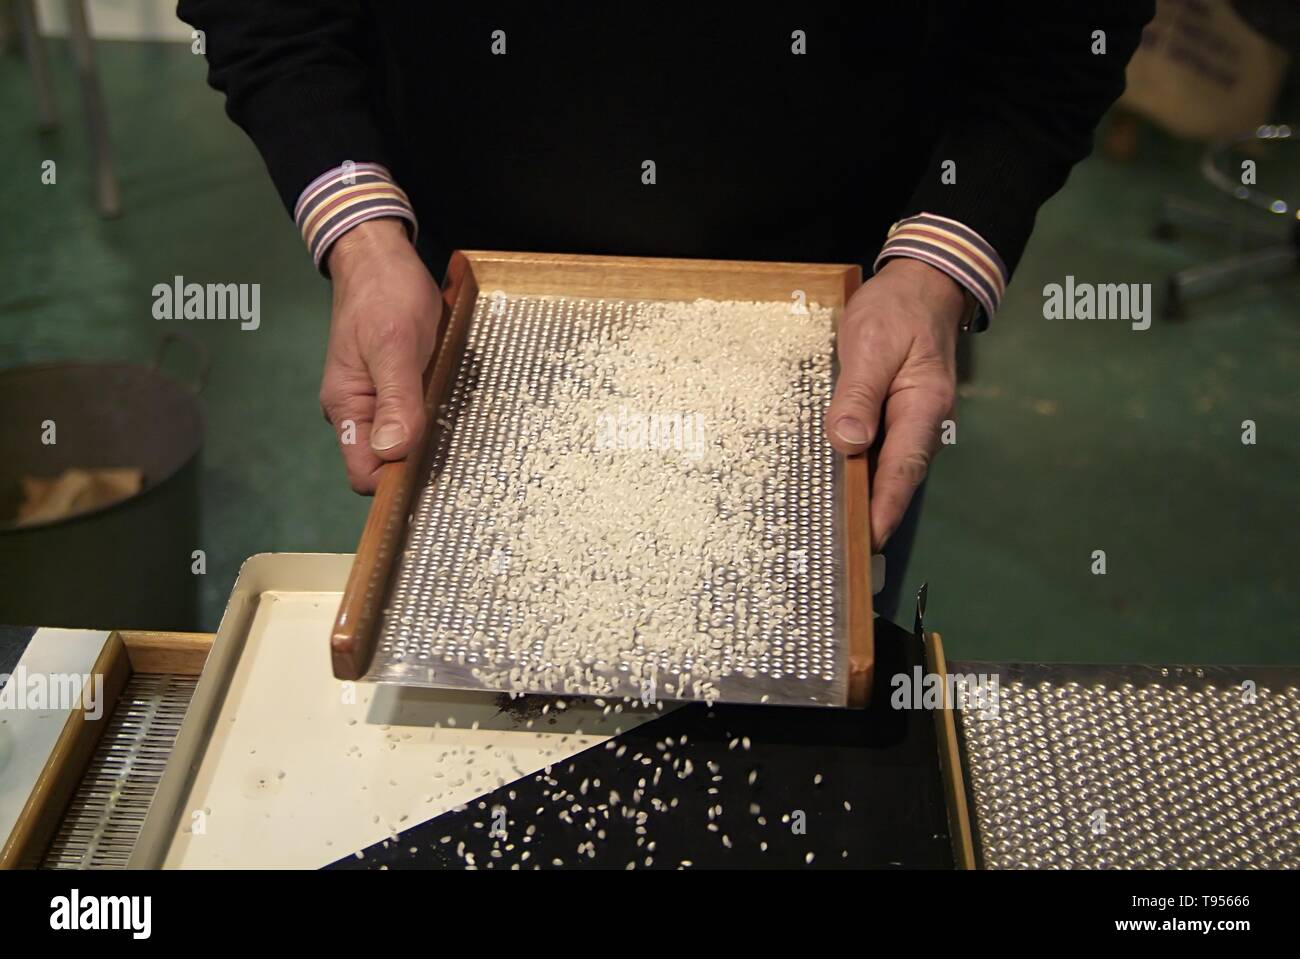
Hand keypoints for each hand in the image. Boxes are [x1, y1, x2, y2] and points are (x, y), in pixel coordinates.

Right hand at [320, 219, 442, 492]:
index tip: (433, 471)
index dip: (395, 481)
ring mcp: (376, 399)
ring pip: (402, 441)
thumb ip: (395, 399)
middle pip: (385, 463)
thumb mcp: (395, 345)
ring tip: (460, 429)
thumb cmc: (384, 294)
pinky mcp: (396, 385)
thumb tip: (393, 452)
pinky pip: (412, 417)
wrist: (379, 255)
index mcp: (347, 407)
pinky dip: (432, 418)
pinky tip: (454, 410)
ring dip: (429, 440)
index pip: (365, 472)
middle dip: (418, 463)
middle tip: (458, 450)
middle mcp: (358, 410)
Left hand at [824, 257, 965, 550]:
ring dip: (865, 496)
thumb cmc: (897, 310)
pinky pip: (879, 450)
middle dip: (874, 514)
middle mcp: (923, 422)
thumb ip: (859, 393)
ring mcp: (911, 420)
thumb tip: (848, 442)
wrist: (921, 284)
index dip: (886, 507)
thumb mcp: (872, 344)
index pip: (903, 468)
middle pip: (896, 476)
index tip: (870, 540)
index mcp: (923, 407)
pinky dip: (861, 470)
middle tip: (845, 551)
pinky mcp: (896, 415)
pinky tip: (838, 486)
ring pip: (887, 466)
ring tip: (836, 531)